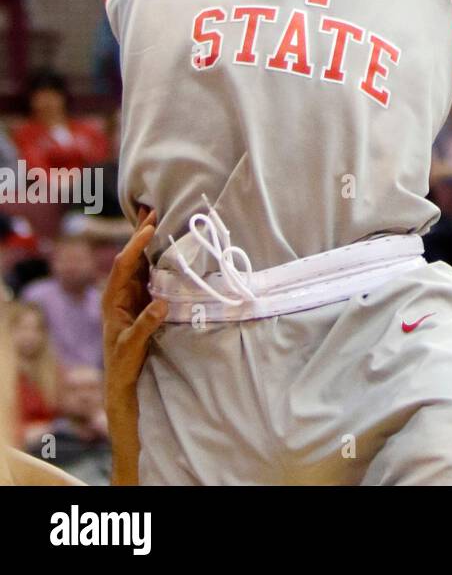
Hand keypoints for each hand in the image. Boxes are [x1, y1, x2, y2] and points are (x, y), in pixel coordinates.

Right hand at [102, 209, 167, 484]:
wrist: (128, 388)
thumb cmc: (143, 346)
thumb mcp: (155, 313)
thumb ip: (163, 288)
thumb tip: (184, 261)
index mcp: (127, 295)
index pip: (132, 260)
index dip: (142, 236)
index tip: (155, 213)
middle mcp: (117, 305)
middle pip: (124, 266)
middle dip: (136, 241)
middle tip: (150, 217)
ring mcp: (119, 325)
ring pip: (120, 290)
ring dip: (133, 265)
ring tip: (146, 242)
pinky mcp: (126, 348)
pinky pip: (136, 330)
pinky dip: (149, 317)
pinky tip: (160, 305)